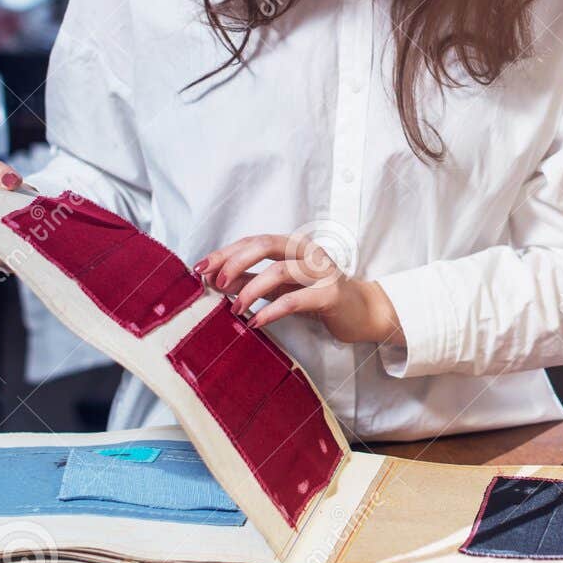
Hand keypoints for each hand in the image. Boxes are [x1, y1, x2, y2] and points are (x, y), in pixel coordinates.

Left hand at [195, 233, 401, 346]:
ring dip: (250, 289)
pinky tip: (256, 322)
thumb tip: (215, 279)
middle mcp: (307, 251)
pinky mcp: (330, 294)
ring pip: (279, 270)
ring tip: (235, 309)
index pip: (252, 241)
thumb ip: (251, 280)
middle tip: (215, 282)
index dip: (225, 252)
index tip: (200, 268)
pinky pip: (295, 299)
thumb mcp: (280, 286)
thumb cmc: (318, 296)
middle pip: (264, 245)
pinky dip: (271, 310)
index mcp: (292, 245)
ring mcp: (321, 271)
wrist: (361, 311)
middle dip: (234, 262)